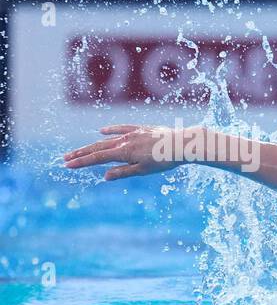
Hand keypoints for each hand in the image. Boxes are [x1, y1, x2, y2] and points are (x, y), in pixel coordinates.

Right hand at [62, 124, 197, 180]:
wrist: (182, 144)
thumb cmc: (164, 161)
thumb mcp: (144, 170)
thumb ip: (123, 172)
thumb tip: (105, 176)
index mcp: (124, 152)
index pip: (97, 158)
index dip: (82, 162)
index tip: (68, 165)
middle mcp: (125, 141)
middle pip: (98, 148)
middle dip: (81, 154)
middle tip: (65, 158)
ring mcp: (132, 133)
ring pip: (108, 140)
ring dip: (92, 145)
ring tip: (79, 150)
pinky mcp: (141, 129)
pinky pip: (122, 128)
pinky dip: (111, 130)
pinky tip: (102, 131)